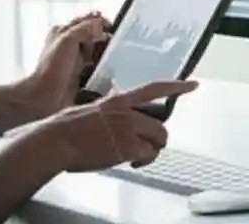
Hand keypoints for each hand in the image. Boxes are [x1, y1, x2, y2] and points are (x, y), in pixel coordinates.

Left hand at [24, 12, 110, 114]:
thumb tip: (100, 23)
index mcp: (62, 31)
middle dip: (104, 37)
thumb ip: (83, 29)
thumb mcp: (67, 40)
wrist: (45, 95)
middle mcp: (68, 44)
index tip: (112, 28)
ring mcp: (74, 59)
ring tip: (114, 56)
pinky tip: (109, 70)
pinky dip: (103, 66)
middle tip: (114, 44)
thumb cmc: (52, 67)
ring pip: (95, 51)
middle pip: (92, 35)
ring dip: (104, 52)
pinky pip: (96, 66)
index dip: (99, 22)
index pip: (85, 20)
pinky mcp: (80, 74)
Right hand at [43, 79, 199, 171]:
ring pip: (157, 142)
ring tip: (134, 159)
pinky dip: (141, 162)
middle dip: (157, 140)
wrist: (56, 141)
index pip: (153, 89)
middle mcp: (126, 113)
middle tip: (146, 149)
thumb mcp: (89, 109)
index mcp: (116, 101)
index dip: (175, 87)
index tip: (192, 85)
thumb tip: (114, 115)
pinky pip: (147, 156)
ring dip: (150, 152)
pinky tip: (128, 164)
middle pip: (161, 126)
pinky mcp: (128, 147)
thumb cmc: (65, 128)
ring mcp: (128, 129)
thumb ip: (108, 110)